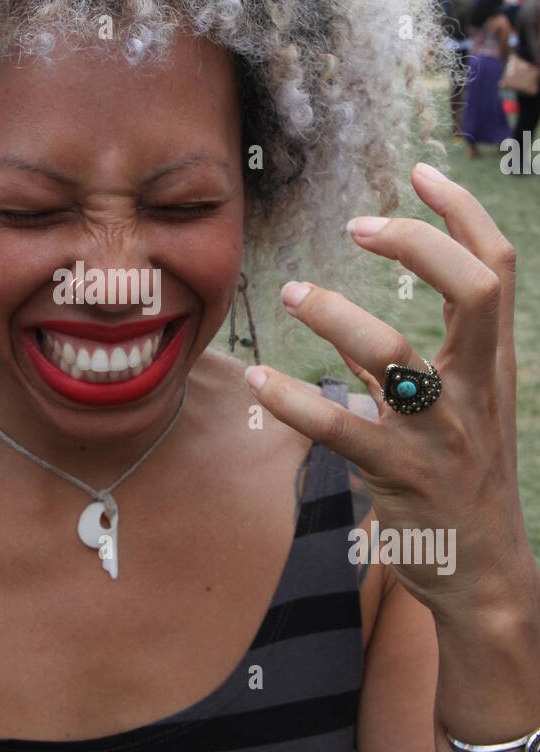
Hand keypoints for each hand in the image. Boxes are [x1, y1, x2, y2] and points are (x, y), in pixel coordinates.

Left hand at [244, 161, 531, 620]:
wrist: (487, 578)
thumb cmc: (461, 485)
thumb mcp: (446, 416)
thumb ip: (397, 368)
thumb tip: (342, 329)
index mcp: (491, 365)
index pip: (495, 269)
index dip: (462, 214)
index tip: (421, 172)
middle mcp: (476, 390)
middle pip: (474, 290)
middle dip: (418, 244)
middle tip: (358, 226)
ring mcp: (443, 433)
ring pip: (398, 355)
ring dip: (337, 316)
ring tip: (293, 293)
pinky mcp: (402, 476)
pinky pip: (342, 430)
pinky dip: (293, 402)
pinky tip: (256, 382)